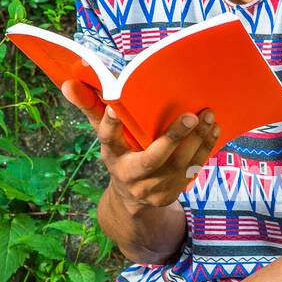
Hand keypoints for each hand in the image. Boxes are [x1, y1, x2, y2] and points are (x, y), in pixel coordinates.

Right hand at [60, 79, 219, 201]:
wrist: (132, 198)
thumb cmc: (121, 153)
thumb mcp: (105, 134)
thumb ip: (91, 107)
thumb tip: (68, 83)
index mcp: (112, 156)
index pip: (107, 140)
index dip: (110, 125)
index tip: (114, 107)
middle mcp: (130, 176)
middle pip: (152, 159)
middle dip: (173, 138)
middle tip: (191, 115)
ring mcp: (152, 188)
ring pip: (179, 165)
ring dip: (197, 140)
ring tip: (208, 115)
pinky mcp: (171, 194)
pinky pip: (192, 171)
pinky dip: (205, 149)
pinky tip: (213, 130)